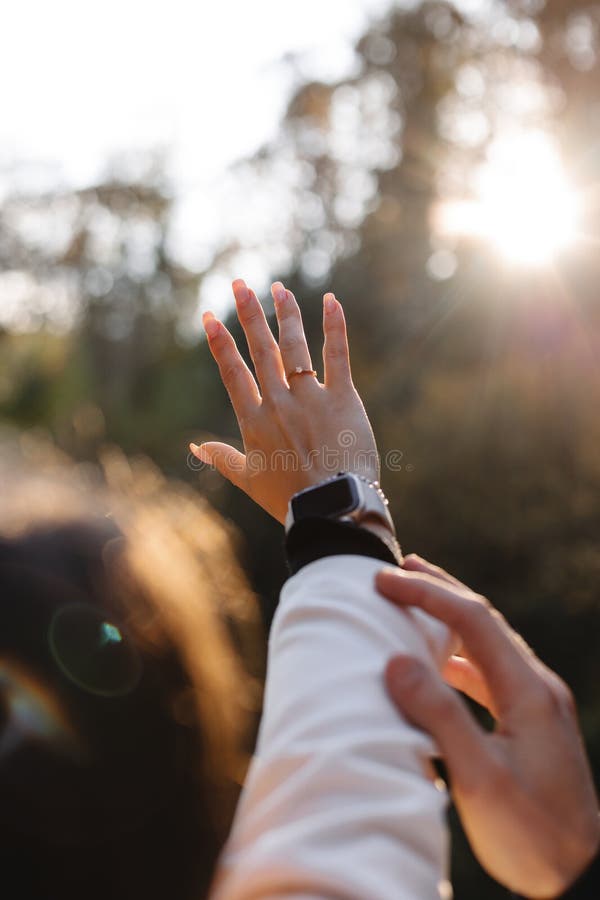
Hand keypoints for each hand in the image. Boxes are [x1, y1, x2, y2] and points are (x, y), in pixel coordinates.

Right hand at [191, 279, 378, 523]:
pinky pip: (337, 355)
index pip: (233, 372)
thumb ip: (222, 459)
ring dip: (285, 313)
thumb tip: (194, 447)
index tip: (210, 316)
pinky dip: (334, 326)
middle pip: (260, 349)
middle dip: (248, 313)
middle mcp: (278, 401)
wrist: (331, 507)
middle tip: (240, 283)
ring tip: (278, 288)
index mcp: (254, 420)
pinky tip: (330, 300)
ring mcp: (310, 397)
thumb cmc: (289, 499)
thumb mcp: (249, 481)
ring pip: (294, 346)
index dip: (221, 342)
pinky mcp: (343, 398)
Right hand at [376, 555, 599, 898]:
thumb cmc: (531, 834)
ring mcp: (537, 703)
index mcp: (528, 690)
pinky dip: (459, 654)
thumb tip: (397, 661)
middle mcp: (537, 686)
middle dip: (439, 590)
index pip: (473, 619)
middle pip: (485, 620)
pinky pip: (491, 670)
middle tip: (399, 570)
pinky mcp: (531, 722)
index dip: (426, 594)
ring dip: (449, 619)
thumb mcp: (479, 778)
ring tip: (414, 601)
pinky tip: (439, 662)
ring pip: (488, 642)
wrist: (579, 873)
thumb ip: (439, 716)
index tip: (384, 581)